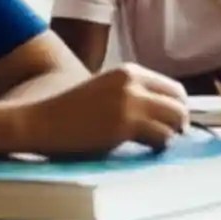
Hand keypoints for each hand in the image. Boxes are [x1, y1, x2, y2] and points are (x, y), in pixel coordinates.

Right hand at [18, 64, 188, 155]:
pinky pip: (160, 136)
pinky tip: (148, 148)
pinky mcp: (125, 125)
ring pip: (175, 120)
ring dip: (170, 134)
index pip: (172, 88)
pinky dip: (160, 144)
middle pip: (179, 103)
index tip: (173, 121)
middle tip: (172, 134)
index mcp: (130, 72)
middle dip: (179, 121)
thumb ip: (132, 93)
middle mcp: (134, 82)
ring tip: (157, 142)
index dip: (178, 106)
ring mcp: (130, 102)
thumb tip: (161, 109)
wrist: (41, 120)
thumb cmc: (70, 110)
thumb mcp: (106, 89)